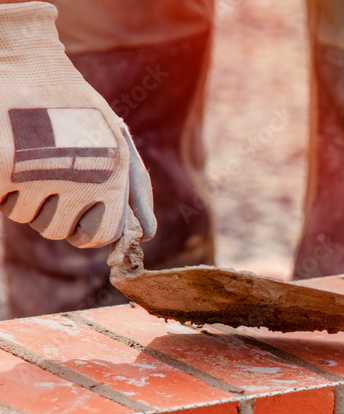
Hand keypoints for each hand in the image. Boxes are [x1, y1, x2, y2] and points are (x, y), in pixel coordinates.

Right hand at [0, 2, 154, 247]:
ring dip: (24, 194)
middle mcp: (77, 181)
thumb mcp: (120, 142)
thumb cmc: (77, 106)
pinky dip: (1, 185)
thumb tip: (146, 237)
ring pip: (25, 216)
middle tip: (48, 171)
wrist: (27, 62)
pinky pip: (0, 201)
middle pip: (57, 230)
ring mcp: (35, 176)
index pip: (98, 237)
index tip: (78, 208)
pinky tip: (10, 153)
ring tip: (30, 155)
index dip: (85, 225)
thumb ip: (136, 191)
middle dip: (52, 209)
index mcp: (111, 178)